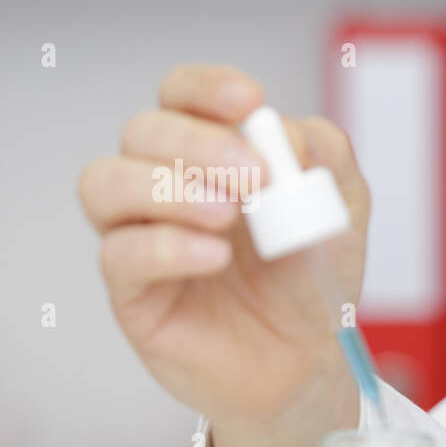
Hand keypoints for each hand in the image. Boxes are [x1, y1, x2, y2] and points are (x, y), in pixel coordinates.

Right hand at [78, 63, 370, 427]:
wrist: (310, 358)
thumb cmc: (312, 277)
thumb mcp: (340, 207)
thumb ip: (323, 156)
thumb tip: (283, 130)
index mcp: (212, 154)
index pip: (181, 96)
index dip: (206, 88)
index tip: (249, 100)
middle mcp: (166, 187)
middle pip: (143, 132)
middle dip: (197, 143)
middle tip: (253, 176)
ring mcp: (141, 237)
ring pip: (105, 184)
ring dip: (168, 188)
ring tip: (230, 215)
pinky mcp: (133, 294)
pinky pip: (121, 255)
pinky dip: (167, 247)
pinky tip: (214, 257)